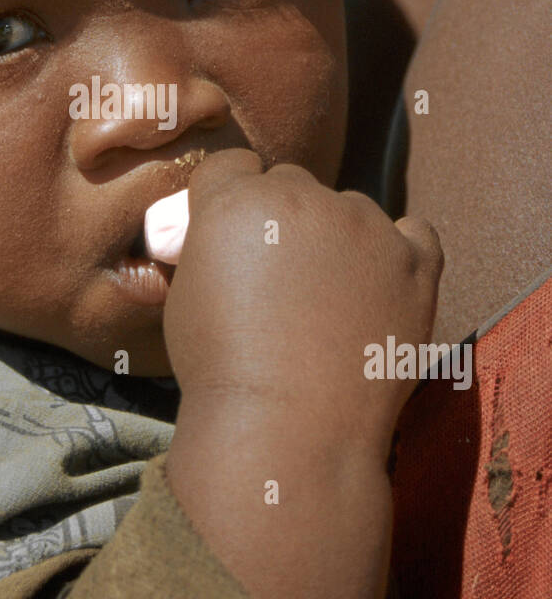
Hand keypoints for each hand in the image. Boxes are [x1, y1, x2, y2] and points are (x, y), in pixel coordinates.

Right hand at [162, 149, 443, 465]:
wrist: (289, 432)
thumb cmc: (223, 373)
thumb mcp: (184, 297)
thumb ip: (206, 246)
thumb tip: (217, 235)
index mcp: (236, 201)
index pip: (233, 166)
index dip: (229, 198)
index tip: (234, 235)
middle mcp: (302, 198)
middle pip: (290, 183)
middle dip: (282, 219)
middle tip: (280, 278)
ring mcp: (365, 226)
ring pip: (349, 208)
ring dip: (339, 238)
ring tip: (328, 303)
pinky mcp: (414, 260)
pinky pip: (412, 233)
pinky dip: (398, 254)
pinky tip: (377, 289)